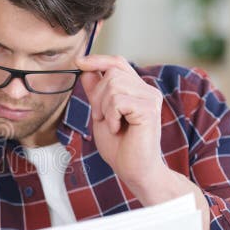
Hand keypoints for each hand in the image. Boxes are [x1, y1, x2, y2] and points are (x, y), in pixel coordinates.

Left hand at [77, 54, 212, 229]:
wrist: (134, 170)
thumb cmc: (120, 147)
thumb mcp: (101, 114)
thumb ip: (96, 92)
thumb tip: (86, 69)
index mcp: (137, 90)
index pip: (118, 63)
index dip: (98, 59)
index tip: (79, 62)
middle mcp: (147, 90)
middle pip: (112, 73)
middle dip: (97, 96)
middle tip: (102, 118)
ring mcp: (150, 98)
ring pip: (113, 85)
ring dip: (104, 107)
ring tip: (112, 125)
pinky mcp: (149, 109)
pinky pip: (118, 100)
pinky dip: (111, 116)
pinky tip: (118, 129)